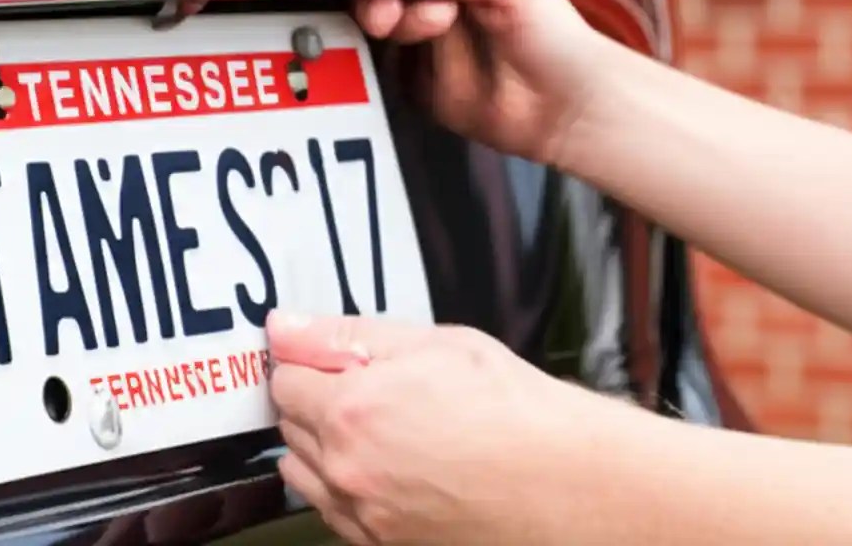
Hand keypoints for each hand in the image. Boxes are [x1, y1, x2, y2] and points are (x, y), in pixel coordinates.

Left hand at [266, 311, 638, 544]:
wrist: (568, 484)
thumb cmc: (515, 414)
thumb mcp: (433, 343)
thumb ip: (346, 334)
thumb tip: (288, 327)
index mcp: (352, 411)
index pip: (283, 378)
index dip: (305, 361)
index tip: (324, 357)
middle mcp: (347, 468)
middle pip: (288, 425)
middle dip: (314, 400)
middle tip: (360, 385)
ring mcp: (363, 513)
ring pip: (302, 471)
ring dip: (319, 445)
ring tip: (371, 427)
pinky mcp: (381, 543)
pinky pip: (330, 510)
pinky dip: (340, 485)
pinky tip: (379, 465)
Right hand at [356, 0, 608, 165]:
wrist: (568, 108)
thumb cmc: (552, 35)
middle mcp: (430, 9)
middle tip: (392, 8)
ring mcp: (421, 53)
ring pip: (378, 33)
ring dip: (392, 26)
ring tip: (434, 26)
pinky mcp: (417, 93)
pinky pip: (383, 75)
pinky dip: (381, 65)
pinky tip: (400, 61)